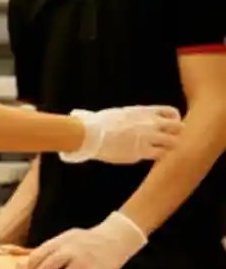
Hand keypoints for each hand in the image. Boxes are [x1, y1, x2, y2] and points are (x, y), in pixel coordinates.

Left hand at [25, 212, 146, 268]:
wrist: (117, 236)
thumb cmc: (89, 239)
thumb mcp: (67, 238)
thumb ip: (52, 249)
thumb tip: (29, 263)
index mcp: (60, 242)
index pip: (38, 255)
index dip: (28, 268)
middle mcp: (70, 251)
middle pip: (47, 266)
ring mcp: (84, 261)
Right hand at [61, 105, 181, 163]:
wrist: (90, 134)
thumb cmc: (99, 122)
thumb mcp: (119, 113)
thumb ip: (132, 116)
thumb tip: (128, 118)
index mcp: (144, 111)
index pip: (171, 112)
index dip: (175, 120)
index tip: (170, 126)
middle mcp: (150, 123)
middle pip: (178, 127)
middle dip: (177, 134)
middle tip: (169, 140)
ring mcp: (148, 138)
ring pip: (173, 143)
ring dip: (169, 147)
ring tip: (161, 151)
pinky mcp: (142, 152)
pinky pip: (160, 154)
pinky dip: (159, 156)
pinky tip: (151, 156)